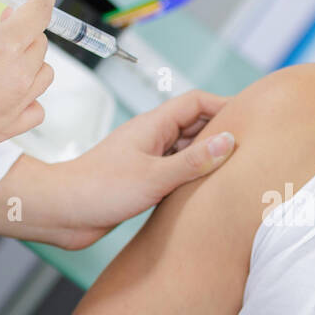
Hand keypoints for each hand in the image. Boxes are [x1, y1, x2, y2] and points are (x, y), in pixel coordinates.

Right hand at [0, 0, 55, 169]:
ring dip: (30, 60)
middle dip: (25, 27)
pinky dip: (30, 96)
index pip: (39, 13)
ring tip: (4, 55)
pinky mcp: (9, 127)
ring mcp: (16, 104)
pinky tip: (11, 89)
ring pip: (43, 74)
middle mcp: (17, 75)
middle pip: (39, 43)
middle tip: (1, 21)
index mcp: (2, 45)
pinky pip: (36, 108)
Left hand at [52, 88, 236, 246]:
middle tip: (252, 143)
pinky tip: (208, 190)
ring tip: (237, 167)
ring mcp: (147, 158)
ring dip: (208, 156)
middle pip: (194, 124)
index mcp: (153, 126)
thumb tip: (229, 141)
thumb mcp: (155, 176)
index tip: (250, 116)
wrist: (62, 212)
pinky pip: (176, 171)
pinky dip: (194, 176)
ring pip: (186, 150)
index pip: (196, 102)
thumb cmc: (100, 190)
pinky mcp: (143, 180)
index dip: (224, 105)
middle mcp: (151, 138)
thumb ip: (194, 161)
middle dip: (221, 131)